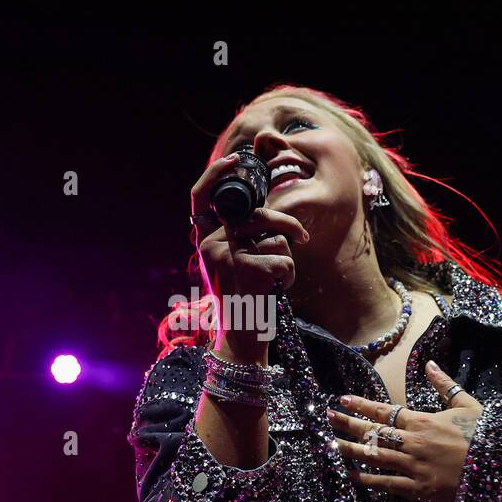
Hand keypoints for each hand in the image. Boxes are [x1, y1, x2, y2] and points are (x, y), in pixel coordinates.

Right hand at [191, 153, 309, 362]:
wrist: (241, 341)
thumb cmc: (243, 299)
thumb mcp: (232, 263)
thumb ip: (239, 235)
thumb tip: (264, 206)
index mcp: (204, 241)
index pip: (200, 197)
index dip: (216, 173)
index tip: (236, 160)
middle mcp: (210, 245)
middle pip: (256, 214)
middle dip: (286, 222)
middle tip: (302, 236)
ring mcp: (226, 258)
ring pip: (273, 235)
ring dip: (288, 252)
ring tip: (281, 272)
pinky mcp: (246, 272)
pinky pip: (282, 257)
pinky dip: (289, 274)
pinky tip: (279, 288)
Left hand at [327, 360, 483, 501]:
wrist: (500, 469)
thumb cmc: (485, 434)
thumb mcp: (467, 404)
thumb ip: (444, 385)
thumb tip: (429, 364)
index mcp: (422, 422)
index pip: (384, 411)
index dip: (361, 405)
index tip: (343, 399)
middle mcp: (412, 443)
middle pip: (373, 433)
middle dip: (348, 424)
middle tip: (328, 417)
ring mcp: (413, 466)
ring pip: (374, 457)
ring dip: (351, 450)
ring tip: (331, 444)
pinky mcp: (418, 488)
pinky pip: (387, 483)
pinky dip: (367, 479)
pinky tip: (351, 474)